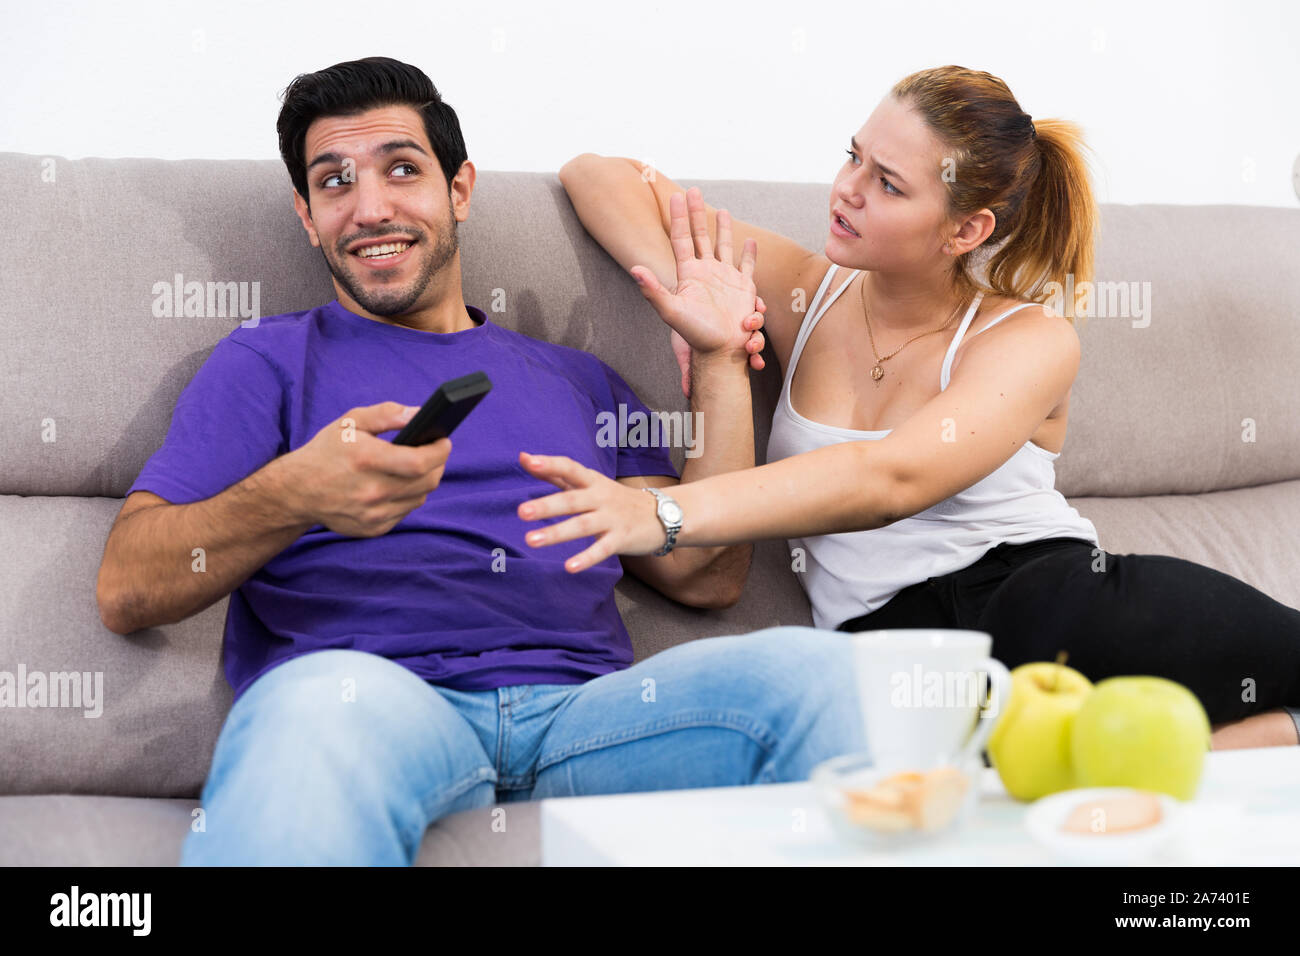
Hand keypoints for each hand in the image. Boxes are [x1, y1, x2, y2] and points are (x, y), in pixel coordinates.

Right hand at [283, 401, 451, 536]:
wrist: (297, 492)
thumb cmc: (326, 452)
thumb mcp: (350, 422)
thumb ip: (386, 414)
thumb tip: (418, 413)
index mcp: (366, 460)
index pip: (420, 462)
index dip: (439, 451)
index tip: (444, 441)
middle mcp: (371, 491)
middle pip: (427, 481)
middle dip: (437, 464)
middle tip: (435, 452)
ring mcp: (373, 514)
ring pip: (419, 497)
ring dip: (424, 481)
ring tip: (416, 467)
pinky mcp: (374, 529)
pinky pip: (405, 511)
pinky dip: (408, 497)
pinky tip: (398, 485)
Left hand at [516, 452, 665, 571]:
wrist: (663, 514)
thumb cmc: (615, 499)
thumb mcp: (590, 482)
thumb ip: (557, 473)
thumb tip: (523, 457)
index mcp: (592, 481)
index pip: (570, 468)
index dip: (550, 464)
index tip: (529, 462)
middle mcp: (601, 497)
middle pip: (572, 500)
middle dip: (547, 505)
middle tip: (521, 512)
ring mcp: (612, 519)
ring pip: (582, 526)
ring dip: (557, 533)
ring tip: (531, 540)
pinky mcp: (621, 539)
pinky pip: (602, 549)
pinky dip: (587, 558)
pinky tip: (569, 567)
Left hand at [633, 187, 766, 395]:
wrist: (720, 352)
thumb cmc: (696, 335)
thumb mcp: (671, 311)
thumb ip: (653, 290)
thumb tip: (634, 269)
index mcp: (689, 274)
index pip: (682, 238)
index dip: (679, 217)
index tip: (676, 195)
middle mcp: (706, 272)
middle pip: (700, 236)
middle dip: (697, 213)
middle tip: (693, 189)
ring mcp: (725, 279)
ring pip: (723, 246)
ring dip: (722, 228)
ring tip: (722, 209)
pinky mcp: (743, 289)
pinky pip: (746, 266)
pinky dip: (749, 254)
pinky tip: (750, 241)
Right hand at [669, 294, 765, 398]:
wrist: (676, 303)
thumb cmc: (682, 329)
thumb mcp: (684, 352)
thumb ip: (688, 372)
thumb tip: (688, 394)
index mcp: (728, 348)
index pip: (747, 357)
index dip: (755, 361)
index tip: (756, 364)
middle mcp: (737, 333)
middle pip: (756, 341)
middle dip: (758, 344)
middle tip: (752, 346)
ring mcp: (740, 316)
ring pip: (757, 322)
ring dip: (757, 324)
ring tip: (750, 323)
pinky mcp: (740, 300)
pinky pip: (755, 303)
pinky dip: (759, 305)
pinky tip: (757, 307)